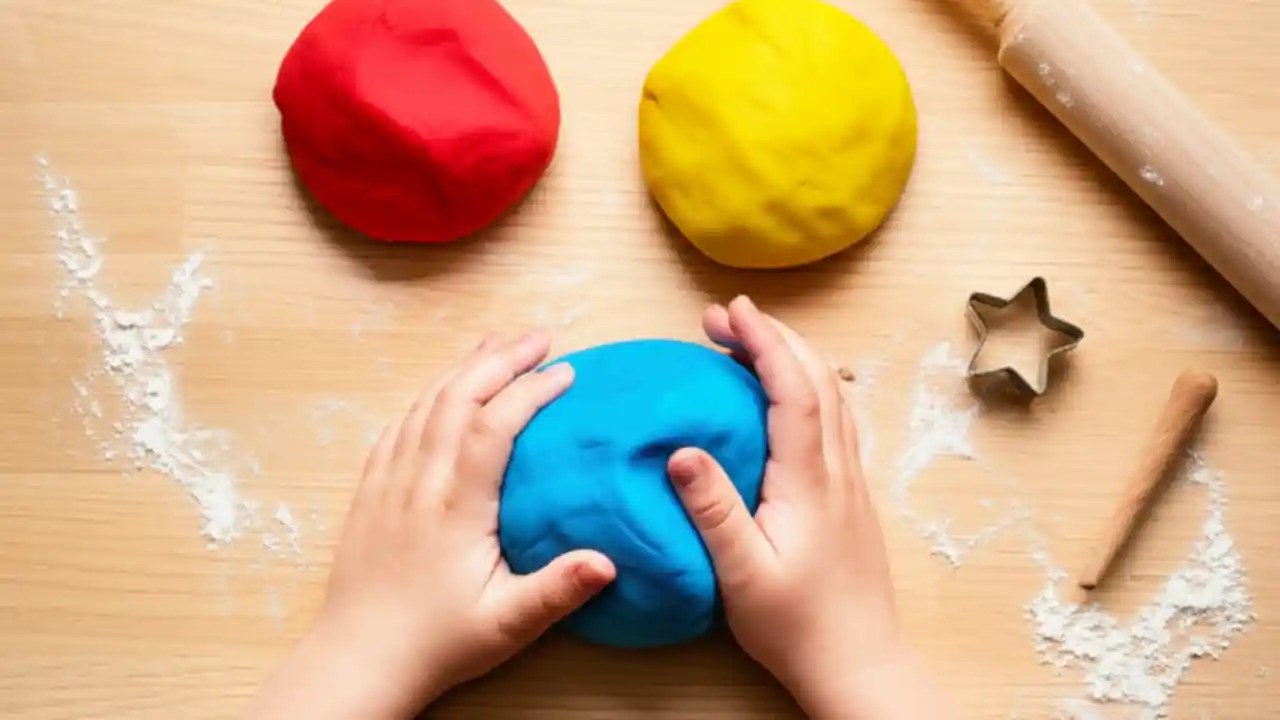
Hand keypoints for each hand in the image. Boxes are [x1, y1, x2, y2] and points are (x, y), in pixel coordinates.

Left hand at [244, 333, 615, 719]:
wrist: (358, 659)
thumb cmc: (437, 643)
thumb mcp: (507, 625)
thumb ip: (558, 590)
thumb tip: (608, 561)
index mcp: (457, 506)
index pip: (494, 426)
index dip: (530, 391)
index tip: (566, 372)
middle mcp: (419, 482)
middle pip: (458, 398)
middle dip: (500, 359)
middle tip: (540, 338)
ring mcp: (389, 483)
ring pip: (424, 404)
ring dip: (463, 367)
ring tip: (496, 344)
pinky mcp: (370, 493)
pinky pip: (397, 427)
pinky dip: (425, 397)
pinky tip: (440, 390)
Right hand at [666, 297, 956, 718]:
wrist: (859, 664)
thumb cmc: (797, 626)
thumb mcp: (741, 573)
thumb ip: (713, 510)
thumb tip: (680, 450)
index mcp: (809, 481)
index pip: (792, 391)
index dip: (765, 343)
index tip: (732, 311)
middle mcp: (837, 471)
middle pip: (818, 380)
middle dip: (774, 337)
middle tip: (725, 317)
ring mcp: (850, 483)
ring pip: (833, 398)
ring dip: (794, 358)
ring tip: (750, 342)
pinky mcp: (851, 498)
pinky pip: (836, 422)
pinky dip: (808, 388)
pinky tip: (787, 397)